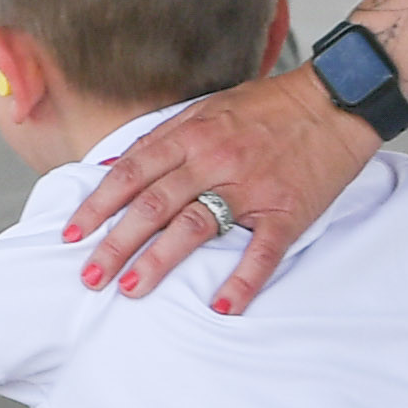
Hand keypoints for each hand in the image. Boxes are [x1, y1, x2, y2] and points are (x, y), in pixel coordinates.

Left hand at [62, 67, 380, 311]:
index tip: (72, 234)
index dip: (98, 205)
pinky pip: (262, 251)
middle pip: (153, 205)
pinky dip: (242, 281)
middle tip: (91, 277)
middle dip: (116, 243)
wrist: (335, 101)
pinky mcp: (287, 211)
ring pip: (195, 227)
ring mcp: (251, 187)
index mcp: (192, 135)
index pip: (131, 173)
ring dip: (160, 261)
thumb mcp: (207, 110)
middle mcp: (215, 160)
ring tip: (132, 290)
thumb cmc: (268, 108)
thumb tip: (114, 166)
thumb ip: (162, 139)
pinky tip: (222, 306)